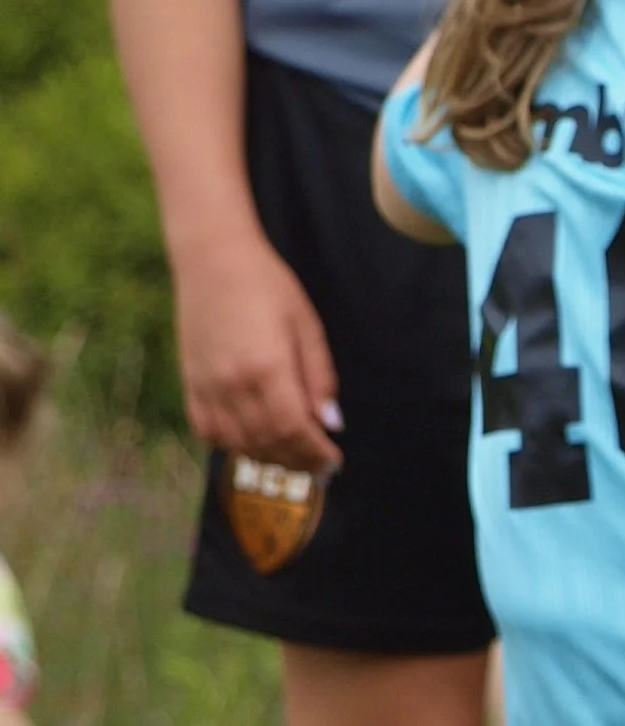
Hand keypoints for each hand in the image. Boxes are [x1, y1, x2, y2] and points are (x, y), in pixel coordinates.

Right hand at [173, 231, 342, 473]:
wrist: (213, 260)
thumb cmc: (268, 286)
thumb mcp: (307, 325)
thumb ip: (319, 377)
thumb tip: (330, 422)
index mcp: (267, 368)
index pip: (294, 430)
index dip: (315, 453)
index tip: (333, 461)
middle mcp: (233, 384)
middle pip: (268, 442)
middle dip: (297, 460)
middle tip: (318, 466)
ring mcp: (206, 386)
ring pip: (238, 442)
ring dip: (268, 456)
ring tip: (291, 456)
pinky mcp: (190, 383)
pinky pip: (207, 430)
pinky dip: (231, 444)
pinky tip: (252, 441)